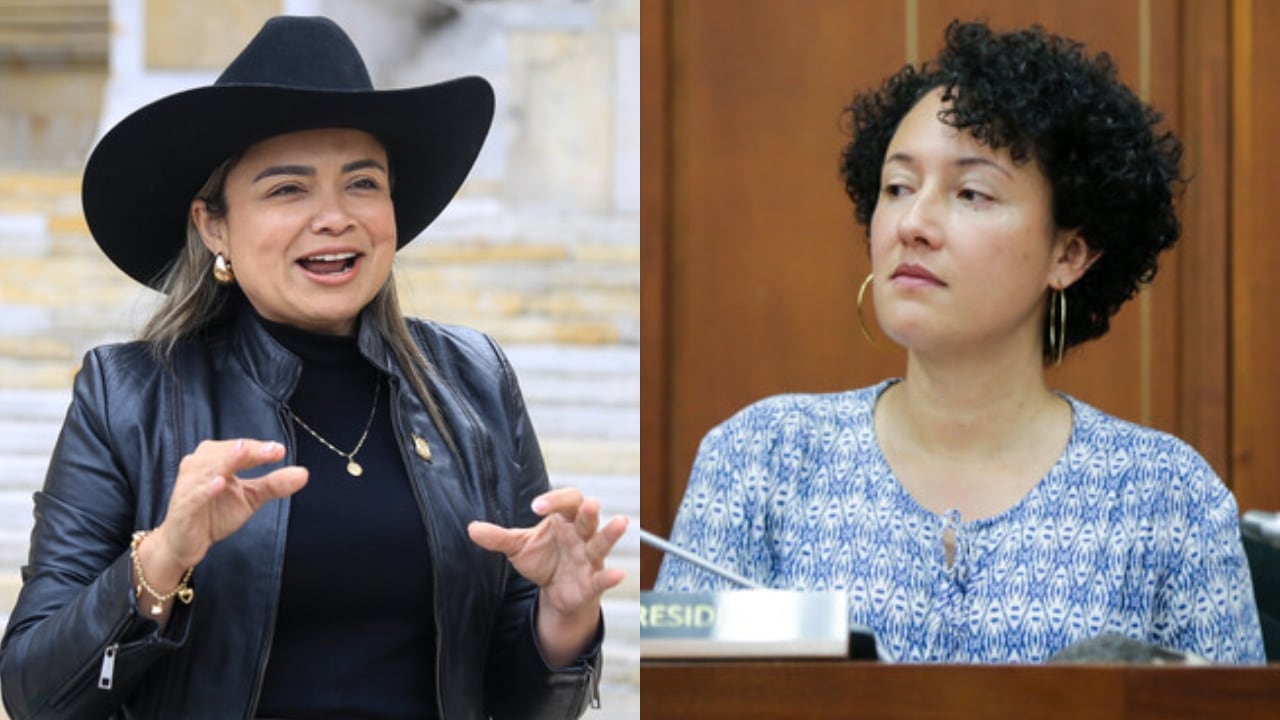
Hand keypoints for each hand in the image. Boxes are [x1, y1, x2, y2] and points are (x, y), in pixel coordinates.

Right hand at [150, 439, 307, 575]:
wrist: (185, 543)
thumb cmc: (215, 513)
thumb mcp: (250, 498)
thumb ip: (274, 484)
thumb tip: (304, 473)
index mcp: (217, 459)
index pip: (241, 450)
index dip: (260, 449)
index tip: (280, 450)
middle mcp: (200, 466)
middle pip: (225, 453)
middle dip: (248, 451)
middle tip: (271, 450)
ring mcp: (189, 485)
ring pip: (208, 468)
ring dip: (226, 461)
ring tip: (243, 453)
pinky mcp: (182, 506)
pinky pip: (194, 495)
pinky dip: (205, 488)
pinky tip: (219, 483)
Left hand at [468, 487, 628, 664]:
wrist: (555, 592)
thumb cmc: (543, 560)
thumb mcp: (518, 547)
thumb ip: (497, 537)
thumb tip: (471, 528)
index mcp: (564, 520)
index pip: (566, 501)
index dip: (554, 500)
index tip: (535, 506)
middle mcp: (581, 535)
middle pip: (588, 517)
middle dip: (589, 510)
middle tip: (590, 503)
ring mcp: (589, 557)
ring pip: (602, 542)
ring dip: (611, 533)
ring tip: (621, 522)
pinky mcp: (592, 581)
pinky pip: (603, 577)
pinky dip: (610, 576)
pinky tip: (618, 574)